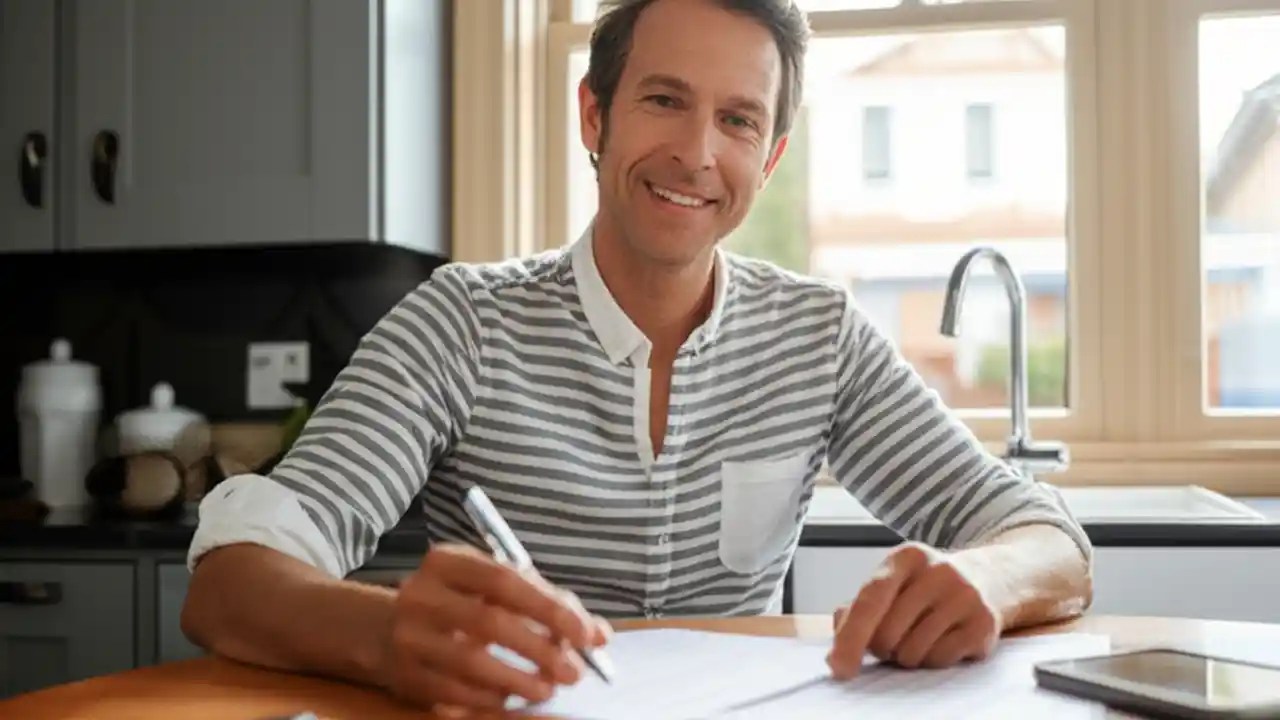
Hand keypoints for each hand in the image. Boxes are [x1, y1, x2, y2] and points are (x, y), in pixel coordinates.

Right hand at [381, 543, 611, 711]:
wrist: (384, 629)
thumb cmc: (459, 604)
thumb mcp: (495, 590)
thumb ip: (548, 604)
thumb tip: (600, 634)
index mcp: (448, 561)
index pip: (506, 580)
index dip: (550, 608)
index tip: (585, 634)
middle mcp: (421, 594)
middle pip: (490, 623)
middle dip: (540, 650)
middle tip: (574, 671)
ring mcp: (408, 636)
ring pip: (472, 664)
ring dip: (520, 681)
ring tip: (549, 689)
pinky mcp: (405, 674)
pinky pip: (456, 694)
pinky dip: (492, 700)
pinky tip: (512, 700)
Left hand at [826, 542, 1000, 678]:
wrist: (985, 579)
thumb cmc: (923, 588)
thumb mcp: (890, 584)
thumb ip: (858, 608)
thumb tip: (838, 640)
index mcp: (906, 557)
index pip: (870, 599)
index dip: (851, 636)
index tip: (838, 666)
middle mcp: (938, 571)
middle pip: (888, 633)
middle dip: (882, 647)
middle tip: (892, 639)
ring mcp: (964, 596)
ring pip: (913, 652)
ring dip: (907, 656)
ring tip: (918, 637)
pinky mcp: (983, 623)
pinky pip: (939, 660)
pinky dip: (932, 660)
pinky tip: (941, 641)